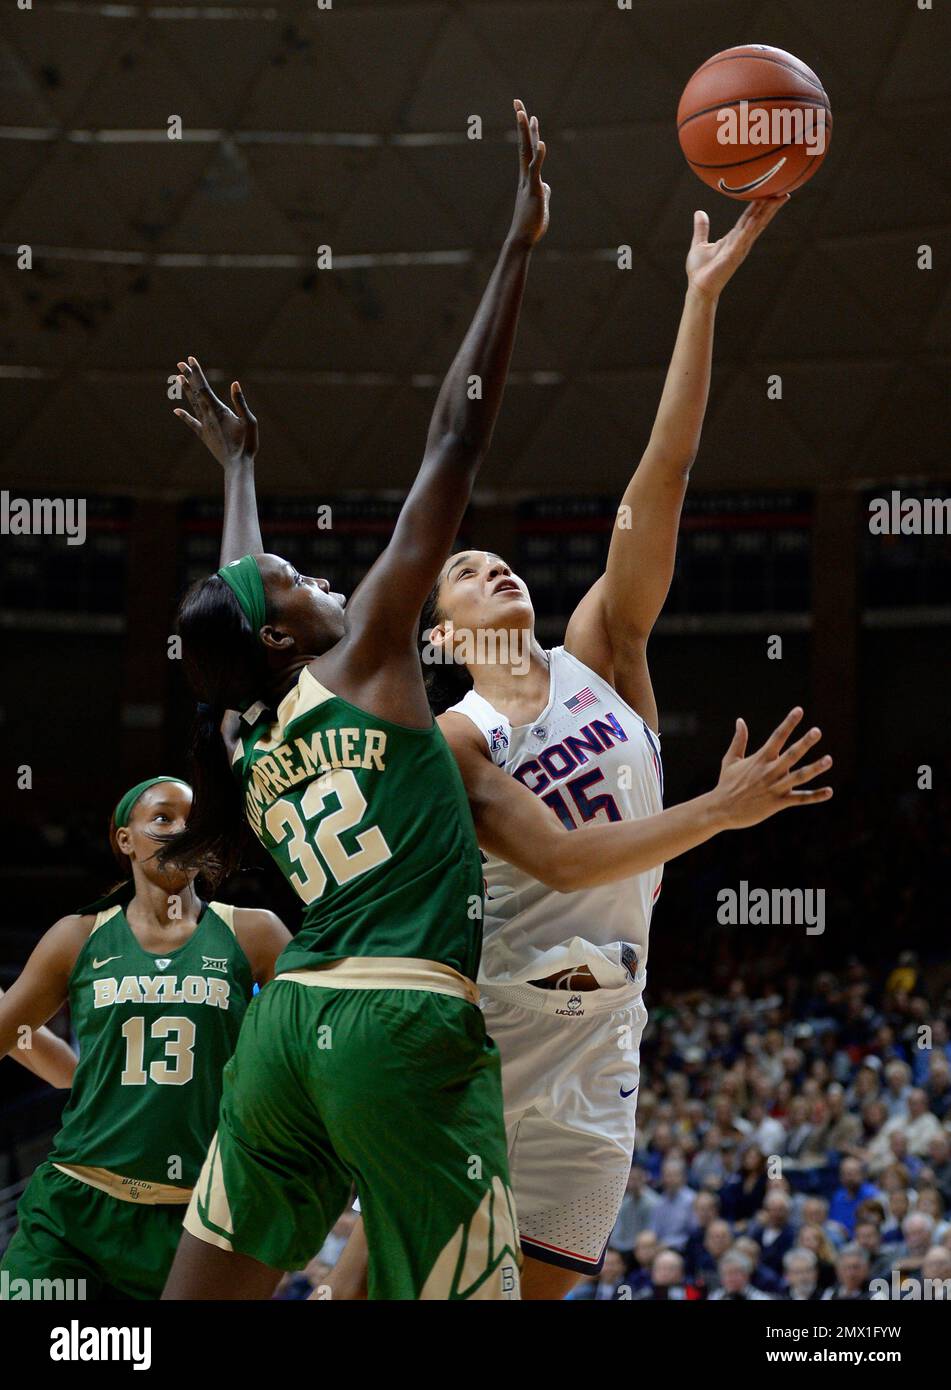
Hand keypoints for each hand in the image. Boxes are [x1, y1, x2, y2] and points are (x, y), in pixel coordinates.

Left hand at [173, 356, 257, 469]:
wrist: (237, 464)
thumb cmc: (247, 443)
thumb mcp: (249, 420)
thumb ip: (240, 402)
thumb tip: (235, 384)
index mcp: (219, 410)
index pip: (204, 386)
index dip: (196, 372)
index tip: (190, 360)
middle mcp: (208, 416)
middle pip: (196, 392)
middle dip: (189, 377)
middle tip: (180, 363)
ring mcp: (204, 426)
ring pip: (192, 404)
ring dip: (186, 390)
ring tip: (178, 378)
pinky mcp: (204, 436)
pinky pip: (192, 424)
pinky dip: (184, 416)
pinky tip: (176, 410)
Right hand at [508, 98, 549, 247]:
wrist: (523, 239)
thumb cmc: (531, 224)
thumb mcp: (540, 203)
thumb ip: (543, 191)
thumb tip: (546, 186)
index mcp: (527, 177)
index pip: (527, 149)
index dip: (528, 131)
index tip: (526, 113)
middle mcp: (525, 176)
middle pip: (523, 144)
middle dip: (521, 123)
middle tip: (517, 103)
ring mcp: (528, 182)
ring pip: (526, 153)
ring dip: (525, 133)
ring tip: (524, 114)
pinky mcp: (534, 191)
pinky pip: (535, 170)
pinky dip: (539, 156)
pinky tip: (541, 143)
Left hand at [686, 196, 787, 301]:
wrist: (698, 288)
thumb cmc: (700, 270)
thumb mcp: (699, 244)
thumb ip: (702, 228)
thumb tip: (699, 212)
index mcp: (734, 238)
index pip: (750, 216)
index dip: (759, 204)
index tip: (770, 191)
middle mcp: (741, 242)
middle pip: (759, 219)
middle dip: (770, 205)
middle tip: (783, 190)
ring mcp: (739, 248)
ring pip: (756, 226)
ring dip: (766, 212)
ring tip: (777, 199)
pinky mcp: (733, 256)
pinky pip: (743, 239)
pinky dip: (750, 228)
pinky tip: (757, 217)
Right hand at [711, 707, 832, 830]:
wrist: (721, 810)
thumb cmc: (726, 784)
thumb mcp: (730, 760)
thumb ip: (739, 740)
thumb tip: (740, 720)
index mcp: (759, 759)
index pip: (777, 737)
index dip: (788, 723)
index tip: (799, 710)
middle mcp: (769, 771)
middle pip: (790, 755)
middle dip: (804, 743)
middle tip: (817, 731)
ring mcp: (774, 787)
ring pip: (799, 777)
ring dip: (814, 768)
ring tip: (829, 759)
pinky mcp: (777, 803)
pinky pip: (799, 799)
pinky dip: (815, 796)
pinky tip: (829, 791)